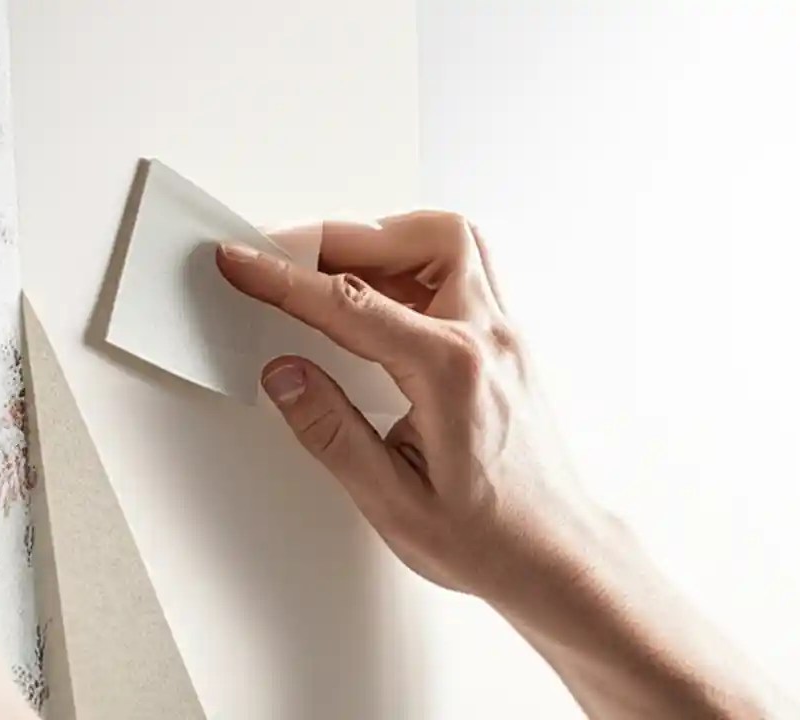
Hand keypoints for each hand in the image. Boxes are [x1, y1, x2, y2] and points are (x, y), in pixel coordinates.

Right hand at [218, 211, 609, 604]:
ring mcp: (502, 334)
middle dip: (341, 235)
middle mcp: (486, 338)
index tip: (242, 262)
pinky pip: (462, 268)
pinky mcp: (503, 341)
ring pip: (449, 240)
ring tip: (330, 268)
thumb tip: (284, 377)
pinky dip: (410, 263)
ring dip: (385, 240)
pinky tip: (377, 294)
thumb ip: (332, 432)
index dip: (284, 279)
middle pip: (416, 238)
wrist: (556, 557)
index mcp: (452, 373)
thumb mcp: (393, 501)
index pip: (350, 303)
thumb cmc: (490, 538)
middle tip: (284, 254)